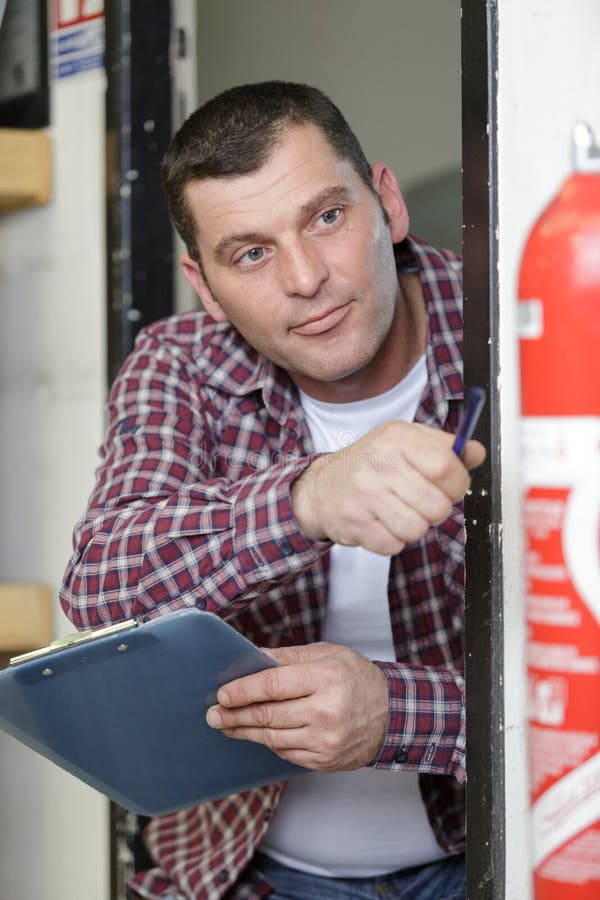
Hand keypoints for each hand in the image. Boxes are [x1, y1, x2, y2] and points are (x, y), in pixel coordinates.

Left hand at [205, 642, 389, 771]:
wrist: (392, 715)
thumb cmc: (357, 678)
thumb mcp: (328, 654)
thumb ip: (289, 656)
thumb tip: (252, 656)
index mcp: (326, 678)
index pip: (273, 684)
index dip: (243, 690)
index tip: (223, 692)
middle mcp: (326, 711)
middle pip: (268, 715)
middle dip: (234, 714)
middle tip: (213, 713)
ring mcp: (325, 741)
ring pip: (272, 738)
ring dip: (244, 732)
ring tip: (226, 725)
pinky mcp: (324, 761)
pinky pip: (286, 752)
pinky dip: (269, 742)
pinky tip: (257, 734)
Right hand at [291, 420, 484, 554]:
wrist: (322, 487)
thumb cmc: (372, 463)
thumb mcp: (406, 442)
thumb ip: (445, 447)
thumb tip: (476, 453)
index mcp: (398, 437)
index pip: (446, 466)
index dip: (457, 484)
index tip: (449, 486)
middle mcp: (379, 462)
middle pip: (437, 505)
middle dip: (436, 511)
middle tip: (420, 502)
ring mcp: (364, 493)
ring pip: (417, 529)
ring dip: (414, 527)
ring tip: (399, 512)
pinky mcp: (354, 522)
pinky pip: (394, 545)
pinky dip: (393, 540)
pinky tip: (381, 522)